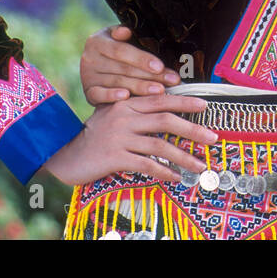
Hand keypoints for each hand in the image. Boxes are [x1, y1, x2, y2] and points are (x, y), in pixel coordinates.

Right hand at [40, 94, 217, 186]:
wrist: (63, 152)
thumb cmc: (94, 133)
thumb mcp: (113, 113)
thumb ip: (137, 109)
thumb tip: (169, 110)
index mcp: (127, 102)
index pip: (162, 100)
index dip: (185, 101)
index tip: (205, 105)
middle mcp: (125, 117)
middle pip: (166, 120)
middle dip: (193, 129)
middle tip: (212, 138)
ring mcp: (120, 137)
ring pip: (159, 145)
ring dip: (183, 156)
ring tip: (200, 166)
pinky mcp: (114, 157)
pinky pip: (145, 164)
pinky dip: (163, 171)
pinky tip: (176, 177)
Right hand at [81, 25, 180, 104]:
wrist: (95, 63)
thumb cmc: (114, 48)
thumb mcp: (116, 36)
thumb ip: (123, 32)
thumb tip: (126, 31)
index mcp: (97, 41)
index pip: (121, 51)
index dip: (141, 59)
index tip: (160, 67)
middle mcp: (90, 59)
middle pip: (124, 68)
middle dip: (150, 75)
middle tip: (170, 81)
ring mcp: (88, 76)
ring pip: (118, 82)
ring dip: (140, 88)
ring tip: (160, 91)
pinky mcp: (88, 92)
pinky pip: (99, 95)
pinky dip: (112, 96)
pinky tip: (126, 97)